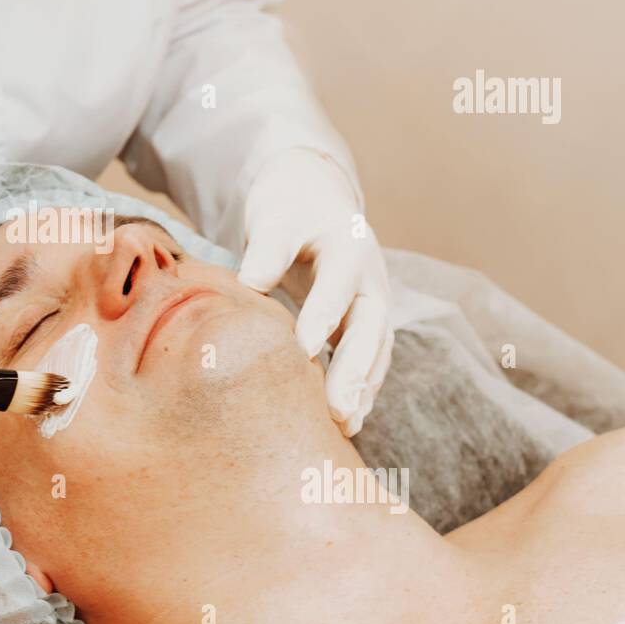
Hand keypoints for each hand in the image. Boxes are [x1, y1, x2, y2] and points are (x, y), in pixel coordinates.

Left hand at [236, 148, 393, 435]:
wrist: (313, 196)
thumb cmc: (289, 206)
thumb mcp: (276, 216)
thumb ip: (268, 249)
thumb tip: (250, 284)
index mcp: (349, 246)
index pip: (339, 285)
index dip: (323, 317)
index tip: (304, 352)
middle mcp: (371, 278)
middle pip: (369, 327)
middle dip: (355, 371)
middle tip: (339, 411)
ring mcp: (371, 302)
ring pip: (375, 349)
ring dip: (363, 389)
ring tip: (346, 427)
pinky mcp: (361, 322)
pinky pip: (366, 358)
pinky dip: (359, 388)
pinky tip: (345, 421)